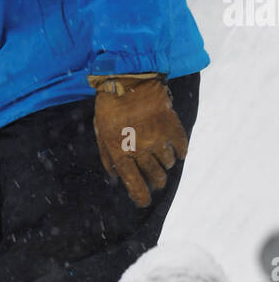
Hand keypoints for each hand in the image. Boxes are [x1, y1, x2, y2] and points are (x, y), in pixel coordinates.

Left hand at [89, 74, 188, 208]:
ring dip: (166, 164)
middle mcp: (140, 150)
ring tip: (161, 155)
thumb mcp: (100, 132)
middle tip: (157, 179)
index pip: (133, 183)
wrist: (128, 78)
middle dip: (157, 181)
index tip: (144, 202)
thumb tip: (114, 177)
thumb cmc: (110, 106)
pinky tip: (178, 150)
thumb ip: (107, 156)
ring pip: (168, 164)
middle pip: (155, 177)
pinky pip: (181, 147)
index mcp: (120, 152)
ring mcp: (158, 139)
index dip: (140, 196)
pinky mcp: (171, 126)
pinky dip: (181, 151)